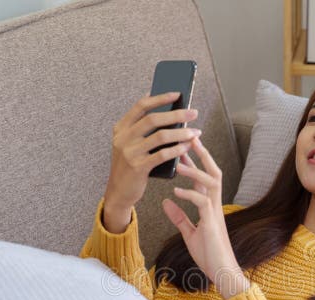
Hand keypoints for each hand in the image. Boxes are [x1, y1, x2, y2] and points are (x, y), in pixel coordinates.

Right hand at [104, 91, 200, 214]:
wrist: (119, 192)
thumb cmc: (130, 166)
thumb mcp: (131, 145)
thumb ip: (143, 130)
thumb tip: (169, 112)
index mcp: (121, 128)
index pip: (141, 106)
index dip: (160, 98)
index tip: (177, 94)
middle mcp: (123, 138)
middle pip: (153, 119)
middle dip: (176, 114)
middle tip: (193, 112)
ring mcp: (129, 153)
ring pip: (160, 136)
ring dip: (181, 132)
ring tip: (195, 132)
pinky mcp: (138, 167)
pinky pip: (162, 155)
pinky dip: (177, 149)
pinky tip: (187, 147)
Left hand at [162, 137, 248, 297]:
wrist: (221, 272)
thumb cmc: (209, 255)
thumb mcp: (189, 233)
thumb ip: (180, 217)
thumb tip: (167, 203)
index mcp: (209, 206)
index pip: (204, 177)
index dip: (195, 161)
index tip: (184, 146)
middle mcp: (215, 205)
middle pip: (213, 171)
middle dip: (202, 154)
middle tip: (189, 137)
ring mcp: (215, 213)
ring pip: (211, 182)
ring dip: (195, 171)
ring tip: (179, 163)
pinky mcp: (212, 224)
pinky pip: (202, 203)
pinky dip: (190, 194)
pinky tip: (177, 191)